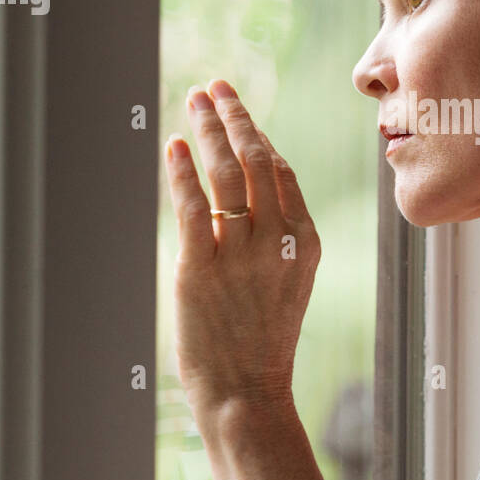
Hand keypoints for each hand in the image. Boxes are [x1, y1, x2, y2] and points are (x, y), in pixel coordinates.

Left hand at [164, 79, 320, 412]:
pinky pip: (192, 205)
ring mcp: (241, 253)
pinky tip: (174, 145)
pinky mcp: (202, 267)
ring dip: (208, 130)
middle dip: (234, 116)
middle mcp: (278, 240)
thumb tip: (244, 191)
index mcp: (304, 241)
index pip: (281, 172)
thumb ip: (275, 236)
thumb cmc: (261, 341)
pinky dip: (182, 170)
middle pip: (256, 159)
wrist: (247, 393)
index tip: (238, 113)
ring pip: (226, 172)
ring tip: (194, 100)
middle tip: (215, 86)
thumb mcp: (287, 282)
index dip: (258, 136)